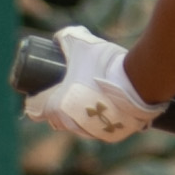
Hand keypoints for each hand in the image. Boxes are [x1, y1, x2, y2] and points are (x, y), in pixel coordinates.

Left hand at [24, 25, 159, 142]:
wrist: (140, 84)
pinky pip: (99, 129)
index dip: (36, 98)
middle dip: (58, 105)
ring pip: (77, 125)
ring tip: (90, 94)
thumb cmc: (103, 66)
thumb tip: (57, 39)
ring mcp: (92, 133)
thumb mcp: (80, 43)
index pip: (33, 109)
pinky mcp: (112, 136)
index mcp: (55, 107)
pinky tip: (108, 105)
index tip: (44, 88)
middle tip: (69, 87)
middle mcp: (70, 125)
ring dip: (79, 113)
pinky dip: (100, 119)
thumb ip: (64, 38)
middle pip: (55, 118)